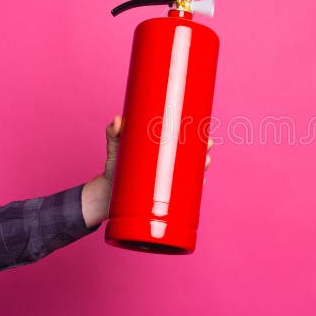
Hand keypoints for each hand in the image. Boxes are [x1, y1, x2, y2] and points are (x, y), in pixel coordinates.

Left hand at [82, 115, 212, 228]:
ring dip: (203, 167)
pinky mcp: (165, 194)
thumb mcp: (114, 147)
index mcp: (160, 148)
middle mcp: (168, 163)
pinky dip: (195, 186)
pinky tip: (202, 183)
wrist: (107, 192)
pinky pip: (186, 190)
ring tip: (206, 163)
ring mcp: (168, 178)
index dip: (196, 133)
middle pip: (193, 154)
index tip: (203, 128)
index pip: (183, 138)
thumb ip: (113, 132)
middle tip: (207, 144)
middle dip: (204, 148)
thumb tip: (118, 121)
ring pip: (193, 171)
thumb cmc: (114, 166)